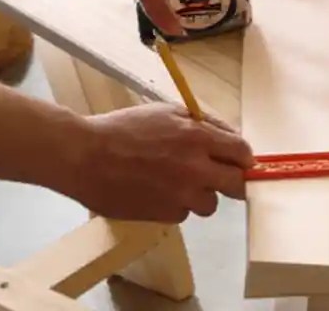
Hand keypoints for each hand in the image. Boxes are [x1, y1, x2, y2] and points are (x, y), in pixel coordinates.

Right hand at [65, 103, 254, 222]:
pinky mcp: (164, 215)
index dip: (244, 158)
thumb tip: (230, 137)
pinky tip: (155, 191)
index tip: (240, 161)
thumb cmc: (123, 128)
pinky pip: (183, 213)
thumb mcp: (166, 112)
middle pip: (236, 185)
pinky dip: (176, 204)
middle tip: (219, 176)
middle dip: (232, 181)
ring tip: (175, 181)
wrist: (85, 156)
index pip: (243, 153)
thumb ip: (203, 124)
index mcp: (198, 138)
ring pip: (210, 203)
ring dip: (200, 194)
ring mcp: (181, 195)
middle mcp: (195, 169)